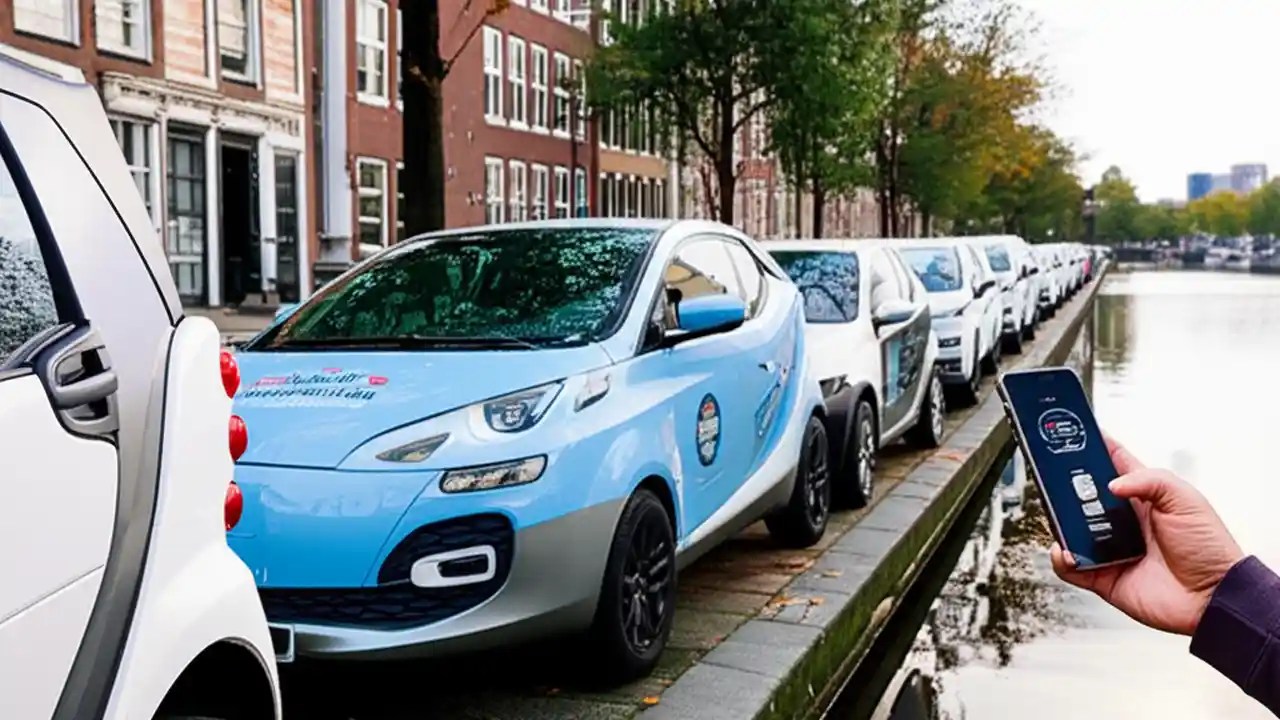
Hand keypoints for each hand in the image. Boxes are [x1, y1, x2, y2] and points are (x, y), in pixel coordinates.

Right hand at [1049, 435, 1244, 635]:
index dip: (1095, 447)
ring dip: (1061, 523)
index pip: (1114, 464)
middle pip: (1084, 497)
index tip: (1075, 434)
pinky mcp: (1103, 576)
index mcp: (1143, 498)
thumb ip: (1150, 481)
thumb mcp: (1185, 500)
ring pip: (1072, 530)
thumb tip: (1112, 483)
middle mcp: (1124, 522)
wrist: (1212, 596)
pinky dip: (1062, 560)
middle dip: (1067, 486)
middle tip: (1055, 478)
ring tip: (1060, 517)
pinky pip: (1072, 568)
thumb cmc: (1209, 548)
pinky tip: (1066, 551)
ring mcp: (1112, 549)